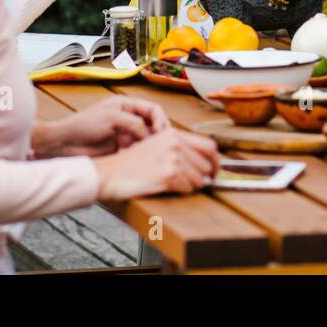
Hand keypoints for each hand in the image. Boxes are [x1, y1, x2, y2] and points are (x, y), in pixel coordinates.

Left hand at [36, 96, 169, 157]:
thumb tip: (149, 135)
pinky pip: (137, 151)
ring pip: (146, 139)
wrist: (65, 144)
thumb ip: (134, 123)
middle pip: (152, 124)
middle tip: (159, 145)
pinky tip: (135, 158)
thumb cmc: (83, 125)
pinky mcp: (120, 149)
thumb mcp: (112, 118)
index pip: (153, 109)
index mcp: (126, 105)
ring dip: (149, 145)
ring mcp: (124, 134)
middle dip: (157, 134)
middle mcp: (127, 119)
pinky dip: (140, 154)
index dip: (161, 120)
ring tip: (147, 152)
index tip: (161, 132)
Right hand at [94, 128, 220, 199]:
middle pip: (207, 163)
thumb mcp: (155, 146)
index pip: (209, 145)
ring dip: (192, 186)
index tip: (215, 170)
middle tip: (199, 184)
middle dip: (204, 177)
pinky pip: (188, 188)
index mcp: (173, 134)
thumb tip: (204, 162)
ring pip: (199, 178)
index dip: (216, 161)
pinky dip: (182, 192)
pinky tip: (169, 188)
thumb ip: (178, 148)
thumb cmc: (130, 164)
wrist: (110, 173)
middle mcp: (175, 143)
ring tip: (177, 185)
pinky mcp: (168, 174)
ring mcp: (172, 158)